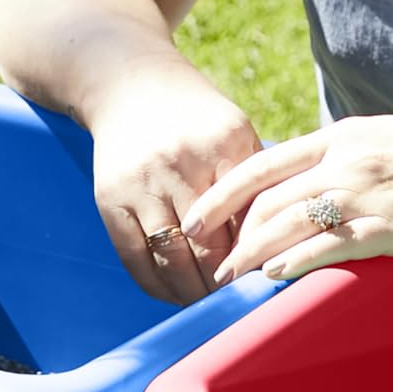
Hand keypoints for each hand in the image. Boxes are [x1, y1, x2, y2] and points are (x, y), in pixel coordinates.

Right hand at [85, 63, 264, 305]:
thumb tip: (282, 244)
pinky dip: (156, 285)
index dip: (257, 260)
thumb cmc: (196, 117)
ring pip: (172, 259)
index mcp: (223, 145)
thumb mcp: (235, 133)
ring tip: (209, 307)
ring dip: (192, 293)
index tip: (268, 285)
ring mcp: (141, 183)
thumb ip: (256, 183)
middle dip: (226, 285)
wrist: (130, 84)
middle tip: (240, 306)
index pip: (247, 221)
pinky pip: (134, 257)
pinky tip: (174, 295)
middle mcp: (180, 164)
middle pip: (209, 247)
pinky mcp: (110, 198)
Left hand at [198, 116, 392, 282]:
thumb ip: (342, 159)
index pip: (264, 162)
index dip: (223, 191)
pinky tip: (274, 275)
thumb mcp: (385, 142)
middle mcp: (348, 160)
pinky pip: (334, 244)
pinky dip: (298, 259)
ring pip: (293, 221)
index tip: (197, 216)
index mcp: (342, 137)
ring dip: (253, 252)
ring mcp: (370, 192)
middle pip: (270, 197)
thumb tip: (305, 183)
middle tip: (208, 260)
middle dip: (231, 232)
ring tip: (228, 277)